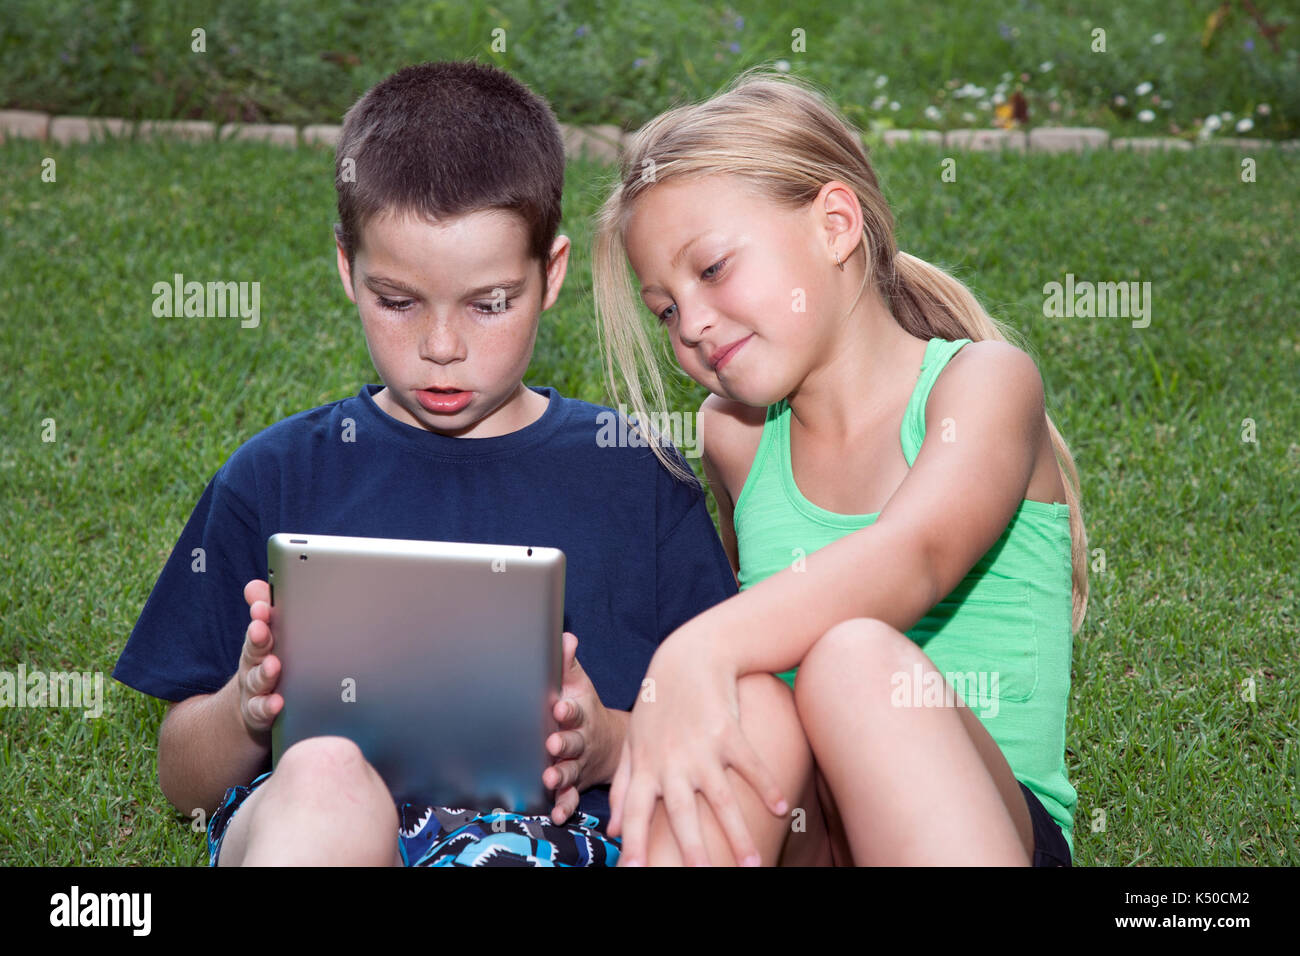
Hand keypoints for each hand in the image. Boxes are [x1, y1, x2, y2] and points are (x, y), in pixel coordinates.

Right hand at [236, 578, 282, 738]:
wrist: (248, 711)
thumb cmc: (265, 667)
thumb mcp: (264, 641)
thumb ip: (263, 611)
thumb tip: (255, 585)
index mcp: (259, 646)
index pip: (259, 626)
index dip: (260, 615)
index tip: (262, 606)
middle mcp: (253, 667)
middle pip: (254, 651)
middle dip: (258, 638)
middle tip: (261, 628)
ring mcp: (256, 692)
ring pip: (257, 681)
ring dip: (264, 672)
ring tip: (273, 666)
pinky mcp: (260, 715)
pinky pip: (262, 710)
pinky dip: (269, 706)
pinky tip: (277, 703)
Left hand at [544, 632, 619, 824]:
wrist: (609, 744)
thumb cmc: (584, 709)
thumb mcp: (578, 684)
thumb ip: (567, 663)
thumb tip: (565, 636)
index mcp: (580, 717)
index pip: (575, 713)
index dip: (568, 711)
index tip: (559, 708)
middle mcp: (580, 743)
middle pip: (572, 744)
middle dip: (563, 745)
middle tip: (552, 745)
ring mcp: (578, 766)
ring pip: (570, 772)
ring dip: (561, 777)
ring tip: (550, 779)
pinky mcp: (575, 786)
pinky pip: (572, 799)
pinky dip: (565, 807)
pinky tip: (557, 814)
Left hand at [607, 627, 786, 865]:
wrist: (688, 658)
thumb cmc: (658, 704)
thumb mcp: (633, 742)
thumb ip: (624, 787)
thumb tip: (614, 830)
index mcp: (646, 767)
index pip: (636, 813)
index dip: (633, 844)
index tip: (633, 872)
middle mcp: (673, 762)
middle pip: (683, 814)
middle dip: (693, 850)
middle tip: (703, 877)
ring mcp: (703, 748)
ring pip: (722, 800)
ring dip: (739, 835)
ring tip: (752, 866)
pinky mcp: (730, 732)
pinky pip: (752, 766)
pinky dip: (767, 788)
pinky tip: (781, 811)